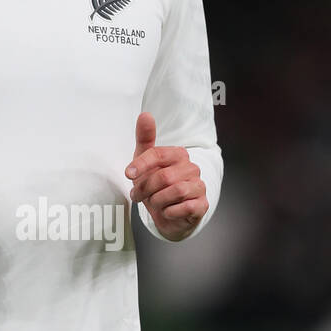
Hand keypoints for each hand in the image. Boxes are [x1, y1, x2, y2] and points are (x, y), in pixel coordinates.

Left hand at [125, 112, 207, 241]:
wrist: (166, 215)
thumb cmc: (155, 187)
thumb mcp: (145, 162)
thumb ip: (145, 138)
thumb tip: (145, 115)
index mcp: (178, 155)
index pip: (158, 154)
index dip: (141, 164)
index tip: (129, 174)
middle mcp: (192, 168)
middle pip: (164, 176)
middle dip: (146, 188)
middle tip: (138, 195)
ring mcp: (199, 186)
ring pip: (176, 191)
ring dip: (158, 201)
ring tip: (154, 203)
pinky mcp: (202, 205)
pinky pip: (186, 207)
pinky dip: (170, 212)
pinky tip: (167, 211)